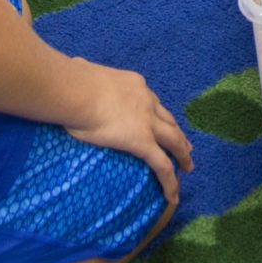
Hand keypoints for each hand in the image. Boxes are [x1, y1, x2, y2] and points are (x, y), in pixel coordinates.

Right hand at [68, 62, 193, 204]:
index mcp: (133, 86)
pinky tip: (173, 195)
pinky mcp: (143, 143)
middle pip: (168, 120)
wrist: (79, 91)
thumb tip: (73, 66)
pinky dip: (171, 181)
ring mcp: (147, 123)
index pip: (151, 102)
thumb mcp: (82, 71)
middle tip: (186, 147)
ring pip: (173, 141)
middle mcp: (146, 102)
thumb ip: (82, 72)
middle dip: (178, 134)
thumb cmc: (74, 81)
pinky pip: (162, 166)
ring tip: (188, 166)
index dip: (159, 114)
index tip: (163, 122)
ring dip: (183, 154)